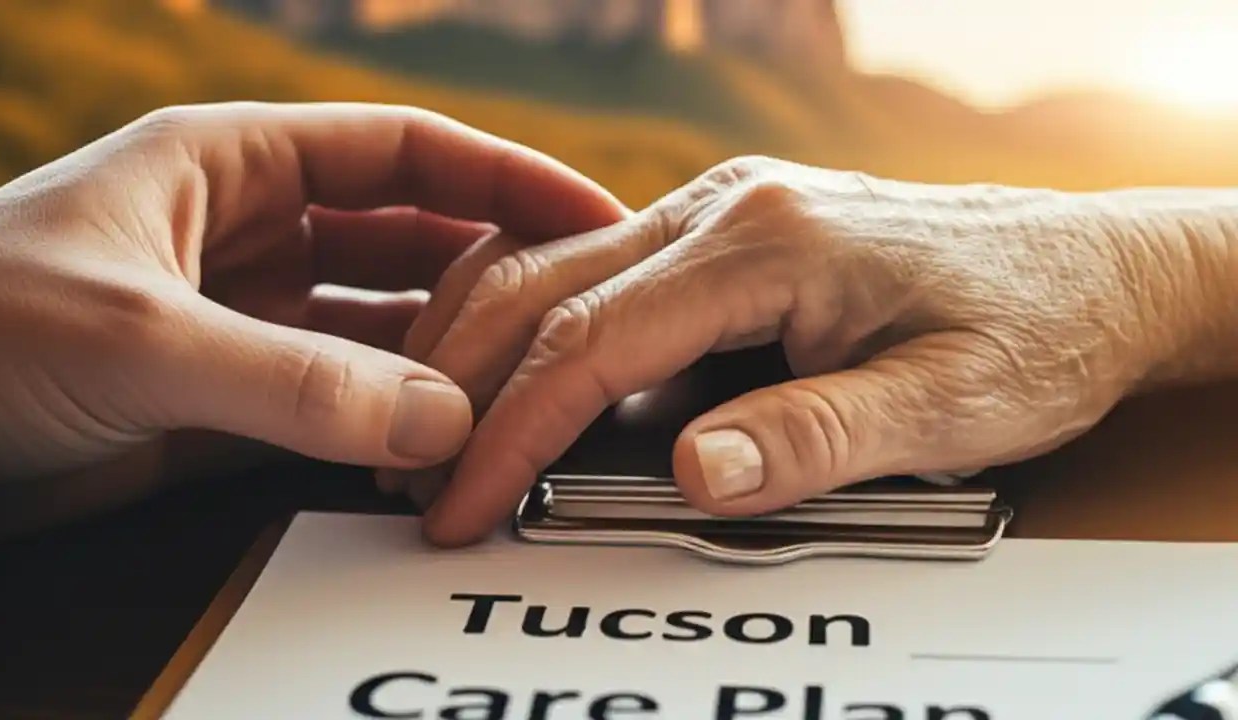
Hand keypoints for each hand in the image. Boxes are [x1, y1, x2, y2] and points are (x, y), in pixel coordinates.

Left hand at [0, 102, 624, 537]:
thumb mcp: (138, 338)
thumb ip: (295, 383)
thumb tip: (443, 421)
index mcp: (231, 165)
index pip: (403, 150)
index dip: (506, 176)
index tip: (595, 214)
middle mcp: (249, 236)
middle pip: (407, 240)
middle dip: (492, 276)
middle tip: (577, 322)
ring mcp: (242, 322)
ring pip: (379, 332)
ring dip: (444, 365)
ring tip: (522, 398)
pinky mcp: (226, 403)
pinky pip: (337, 407)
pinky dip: (387, 429)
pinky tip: (438, 451)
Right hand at [412, 156, 1229, 545]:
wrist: (1094, 271)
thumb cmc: (1035, 328)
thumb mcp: (948, 404)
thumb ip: (819, 437)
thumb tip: (698, 473)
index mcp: (767, 239)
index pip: (594, 339)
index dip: (514, 430)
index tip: (465, 502)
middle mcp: (728, 205)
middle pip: (544, 285)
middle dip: (465, 382)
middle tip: (419, 471)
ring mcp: (723, 212)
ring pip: (559, 269)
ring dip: (488, 347)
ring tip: (447, 428)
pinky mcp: (730, 235)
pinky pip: (604, 274)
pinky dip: (543, 325)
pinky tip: (523, 373)